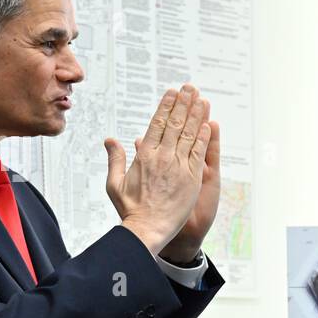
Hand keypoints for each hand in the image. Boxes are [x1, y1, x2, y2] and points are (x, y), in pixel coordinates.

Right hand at [104, 85, 213, 256]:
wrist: (147, 229)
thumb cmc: (130, 210)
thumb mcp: (114, 183)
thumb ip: (115, 159)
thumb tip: (110, 140)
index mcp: (144, 156)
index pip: (157, 124)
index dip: (166, 106)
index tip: (172, 93)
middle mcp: (162, 157)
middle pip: (175, 124)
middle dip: (183, 103)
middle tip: (190, 87)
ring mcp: (178, 166)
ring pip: (189, 134)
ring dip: (196, 114)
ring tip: (201, 98)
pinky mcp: (192, 178)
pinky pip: (198, 152)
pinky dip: (203, 137)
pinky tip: (207, 124)